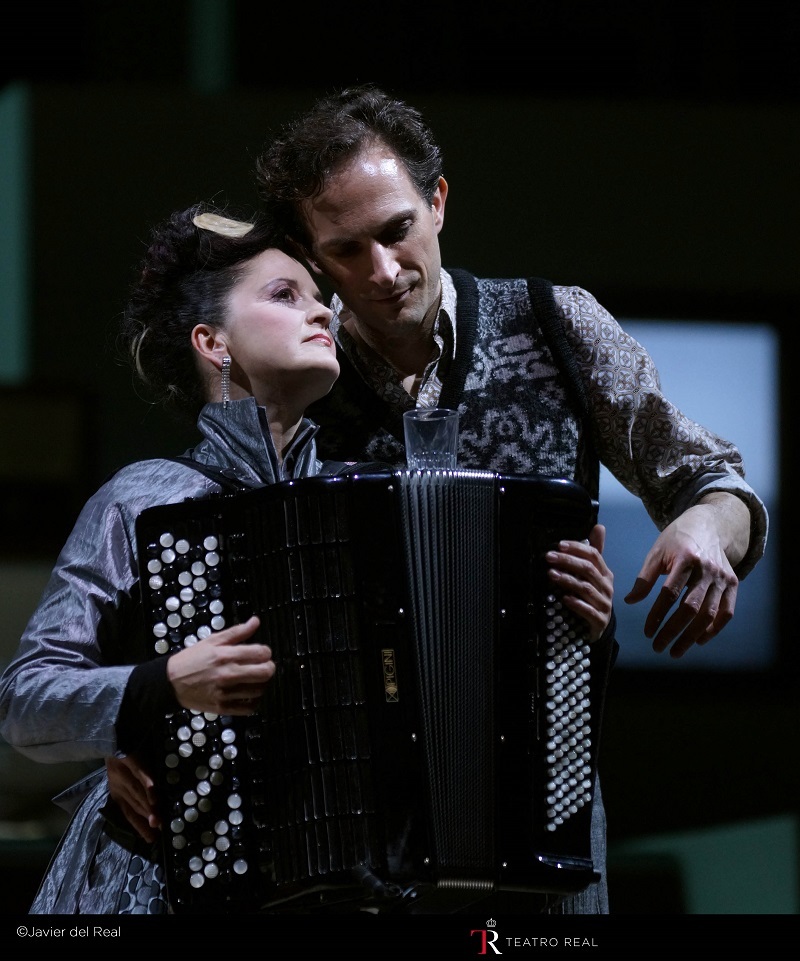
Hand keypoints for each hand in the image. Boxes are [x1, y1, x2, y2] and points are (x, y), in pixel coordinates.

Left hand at [106, 754, 159, 843]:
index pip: (129, 814)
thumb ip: (136, 794)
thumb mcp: (125, 778)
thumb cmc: (123, 755)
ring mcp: (122, 771)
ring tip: (157, 817)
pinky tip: (154, 790)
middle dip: (146, 817)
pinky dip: (146, 781)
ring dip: (147, 804)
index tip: (152, 839)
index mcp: (117, 792)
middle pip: (134, 803)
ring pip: (136, 791)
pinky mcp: (128, 757)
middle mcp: (117, 784)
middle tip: (160, 827)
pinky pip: (139, 771)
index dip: (140, 826)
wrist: (113, 730)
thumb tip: (155, 810)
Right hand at [166, 615, 274, 713]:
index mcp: (226, 655)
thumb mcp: (213, 640)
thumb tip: (255, 621)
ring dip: (261, 684)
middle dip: (269, 667)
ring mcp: (226, 693)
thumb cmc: (192, 659)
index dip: (266, 652)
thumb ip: (237, 632)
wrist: (171, 681)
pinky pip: (249, 708)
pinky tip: (248, 694)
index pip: (262, 653)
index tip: (262, 653)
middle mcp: (228, 674)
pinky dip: (253, 702)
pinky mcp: (222, 708)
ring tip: (254, 680)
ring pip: (260, 690)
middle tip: (263, 666)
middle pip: (265, 672)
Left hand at [546, 524, 613, 641]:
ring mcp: (604, 604)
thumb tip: (599, 527)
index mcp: (605, 573)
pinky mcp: (600, 620)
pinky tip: (564, 598)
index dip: (577, 548)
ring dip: (567, 580)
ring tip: (551, 574)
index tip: (559, 545)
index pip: (594, 555)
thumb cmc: (593, 596)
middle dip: (568, 561)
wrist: (599, 626)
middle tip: (549, 557)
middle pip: (588, 569)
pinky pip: (588, 610)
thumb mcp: (594, 574)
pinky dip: (576, 604)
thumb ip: (594, 552)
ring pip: (586, 588)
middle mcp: (607, 587)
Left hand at [623, 495, 745, 657]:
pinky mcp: (733, 584)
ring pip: (709, 614)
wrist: (708, 525)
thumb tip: (629, 601)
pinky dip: (714, 630)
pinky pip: (726, 612)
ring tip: (676, 651)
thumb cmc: (676, 540)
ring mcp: (723, 578)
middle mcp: (707, 569)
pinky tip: (698, 640)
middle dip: (673, 631)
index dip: (657, 615)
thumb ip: (644, 578)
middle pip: (690, 608)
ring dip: (691, 636)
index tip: (647, 632)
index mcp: (686, 559)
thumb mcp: (656, 552)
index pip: (670, 594)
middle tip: (658, 647)